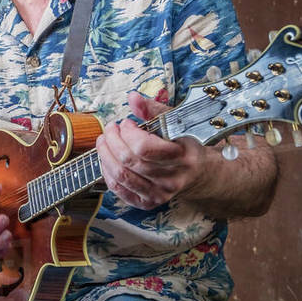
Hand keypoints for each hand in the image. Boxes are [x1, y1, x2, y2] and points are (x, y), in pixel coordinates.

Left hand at [95, 92, 210, 209]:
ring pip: (121, 175)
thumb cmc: (183, 144)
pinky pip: (119, 189)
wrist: (196, 173)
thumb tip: (132, 97)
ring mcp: (159, 194)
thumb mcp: (174, 123)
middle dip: (112, 140)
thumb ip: (153, 109)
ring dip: (105, 155)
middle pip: (129, 161)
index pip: (144, 148)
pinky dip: (107, 172)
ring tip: (104, 141)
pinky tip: (108, 159)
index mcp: (182, 157)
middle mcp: (171, 179)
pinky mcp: (148, 203)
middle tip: (110, 129)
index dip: (128, 133)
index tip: (126, 123)